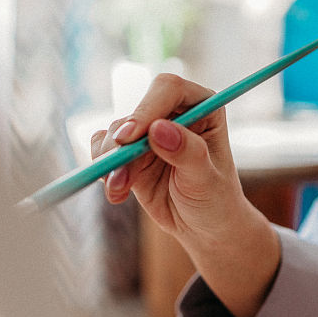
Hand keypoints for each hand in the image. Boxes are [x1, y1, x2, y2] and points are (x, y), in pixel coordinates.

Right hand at [89, 73, 280, 316]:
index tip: (130, 137)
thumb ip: (187, 153)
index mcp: (202, 105)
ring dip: (111, 162)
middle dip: (122, 142)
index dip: (147, 108)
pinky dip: (103, 170)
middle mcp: (173, 112)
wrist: (203, 227)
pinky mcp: (128, 152)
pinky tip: (117, 192)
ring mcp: (148, 132)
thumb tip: (159, 129)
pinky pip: (102, 149)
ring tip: (120, 190)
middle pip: (136, 111)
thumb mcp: (206, 180)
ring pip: (115, 132)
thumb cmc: (215, 200)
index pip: (169, 89)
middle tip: (118, 172)